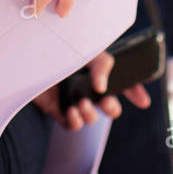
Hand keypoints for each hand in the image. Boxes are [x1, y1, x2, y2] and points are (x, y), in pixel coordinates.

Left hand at [34, 50, 151, 129]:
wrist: (29, 52)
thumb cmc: (60, 48)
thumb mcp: (87, 51)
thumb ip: (102, 66)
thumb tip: (102, 89)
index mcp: (97, 72)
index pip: (122, 84)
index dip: (134, 93)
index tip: (143, 101)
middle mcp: (87, 87)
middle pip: (109, 107)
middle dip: (112, 108)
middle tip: (106, 102)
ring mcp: (73, 99)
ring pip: (91, 117)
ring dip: (91, 114)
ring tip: (82, 103)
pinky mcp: (57, 109)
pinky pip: (72, 125)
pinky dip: (75, 121)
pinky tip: (72, 111)